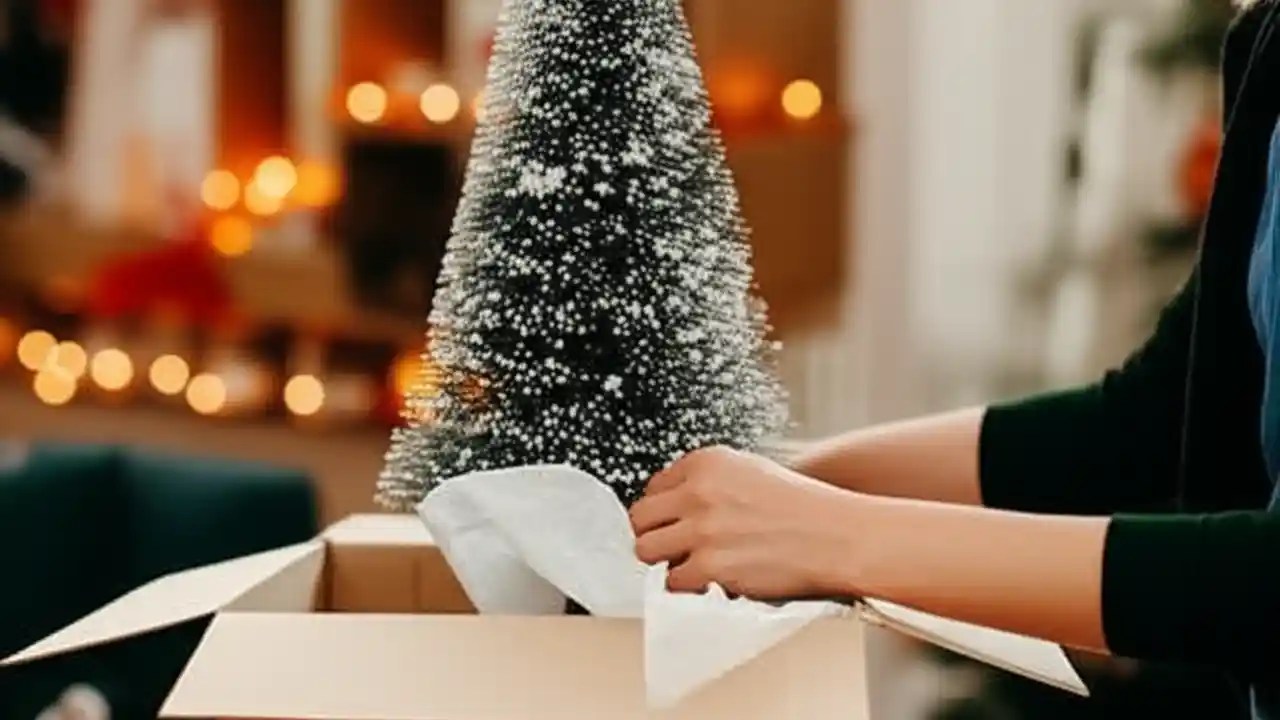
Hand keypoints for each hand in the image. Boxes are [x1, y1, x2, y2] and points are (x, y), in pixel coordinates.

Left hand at [630, 446, 862, 599]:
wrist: (837, 536)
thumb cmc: (802, 507)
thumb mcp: (750, 471)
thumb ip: (708, 482)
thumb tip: (671, 504)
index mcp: (706, 462)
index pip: (653, 487)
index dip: (665, 510)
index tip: (677, 522)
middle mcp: (698, 491)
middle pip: (640, 518)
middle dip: (655, 534)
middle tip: (676, 547)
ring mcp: (702, 530)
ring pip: (647, 550)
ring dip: (666, 560)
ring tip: (692, 564)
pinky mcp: (711, 566)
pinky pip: (672, 581)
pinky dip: (688, 585)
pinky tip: (710, 579)